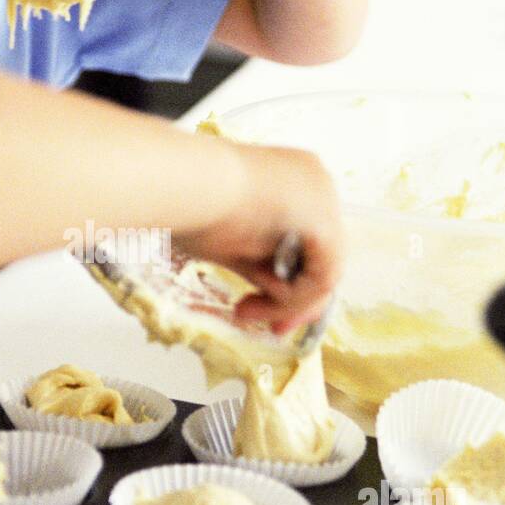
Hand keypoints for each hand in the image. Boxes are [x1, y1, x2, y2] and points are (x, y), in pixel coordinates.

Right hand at [182, 144, 344, 333]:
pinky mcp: (323, 221)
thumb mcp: (231, 240)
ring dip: (286, 304)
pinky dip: (291, 300)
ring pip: (323, 271)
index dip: (288, 283)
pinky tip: (255, 303)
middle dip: (294, 301)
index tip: (256, 306)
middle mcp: (316, 183)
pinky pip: (321, 277)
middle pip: (320, 257)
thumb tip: (273, 290)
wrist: (181, 185)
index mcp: (292, 178)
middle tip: (271, 326)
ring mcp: (323, 198)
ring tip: (246, 311)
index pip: (306, 240)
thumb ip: (259, 262)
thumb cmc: (188, 203)